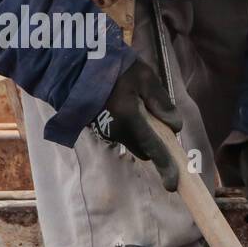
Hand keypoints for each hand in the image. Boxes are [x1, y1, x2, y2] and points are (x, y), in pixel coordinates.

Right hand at [92, 59, 182, 190]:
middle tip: (161, 120)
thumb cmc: (112, 65)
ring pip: (131, 139)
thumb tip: (175, 127)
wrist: (72, 61)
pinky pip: (120, 131)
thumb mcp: (143, 76)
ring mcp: (103, 129)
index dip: (165, 166)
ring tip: (138, 101)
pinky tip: (124, 102)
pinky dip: (128, 123)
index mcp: (129, 117)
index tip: (173, 185)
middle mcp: (115, 129)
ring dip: (140, 130)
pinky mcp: (96, 126)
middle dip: (154, 143)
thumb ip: (160, 102)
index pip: (153, 147)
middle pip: (142, 147)